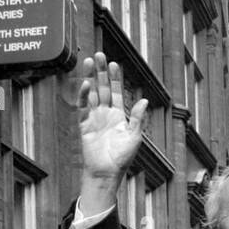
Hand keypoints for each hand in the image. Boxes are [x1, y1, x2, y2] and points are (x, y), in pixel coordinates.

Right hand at [78, 52, 147, 196]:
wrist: (107, 173)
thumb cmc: (122, 158)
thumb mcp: (135, 137)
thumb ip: (138, 118)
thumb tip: (144, 100)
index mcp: (119, 115)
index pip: (117, 91)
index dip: (115, 78)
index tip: (113, 63)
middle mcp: (106, 114)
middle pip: (103, 87)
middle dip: (100, 71)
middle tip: (98, 55)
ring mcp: (94, 118)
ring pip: (92, 93)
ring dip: (90, 77)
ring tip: (88, 61)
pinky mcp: (84, 125)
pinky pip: (83, 107)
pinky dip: (84, 95)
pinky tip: (86, 84)